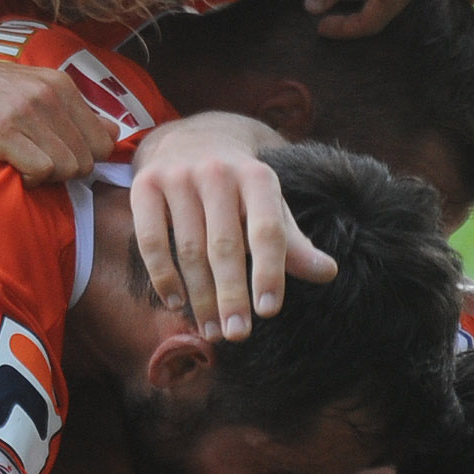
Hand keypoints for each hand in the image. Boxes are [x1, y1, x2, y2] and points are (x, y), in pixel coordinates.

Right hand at [0, 53, 116, 185]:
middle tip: (35, 166)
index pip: (103, 139)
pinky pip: (42, 170)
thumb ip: (68, 109)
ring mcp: (26, 112)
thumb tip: (113, 133)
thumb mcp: (24, 87)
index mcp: (58, 83)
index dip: (83, 157)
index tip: (56, 158)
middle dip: (68, 171)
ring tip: (21, 166)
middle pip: (88, 158)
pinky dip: (30, 180)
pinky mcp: (2, 132)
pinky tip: (10, 170)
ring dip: (48, 177)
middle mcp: (48, 94)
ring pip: (69, 166)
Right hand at [129, 114, 336, 340]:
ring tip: (211, 330)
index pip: (266, 230)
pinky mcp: (144, 185)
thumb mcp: (269, 206)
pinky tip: (176, 303)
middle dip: (231, 296)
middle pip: (225, 245)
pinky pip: (151, 241)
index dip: (268, 272)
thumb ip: (293, 243)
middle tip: (237, 335)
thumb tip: (329, 273)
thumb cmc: (238, 188)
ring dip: (200, 296)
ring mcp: (178, 176)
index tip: (268, 312)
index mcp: (257, 176)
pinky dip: (163, 277)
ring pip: (189, 249)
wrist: (190, 139)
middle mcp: (218, 172)